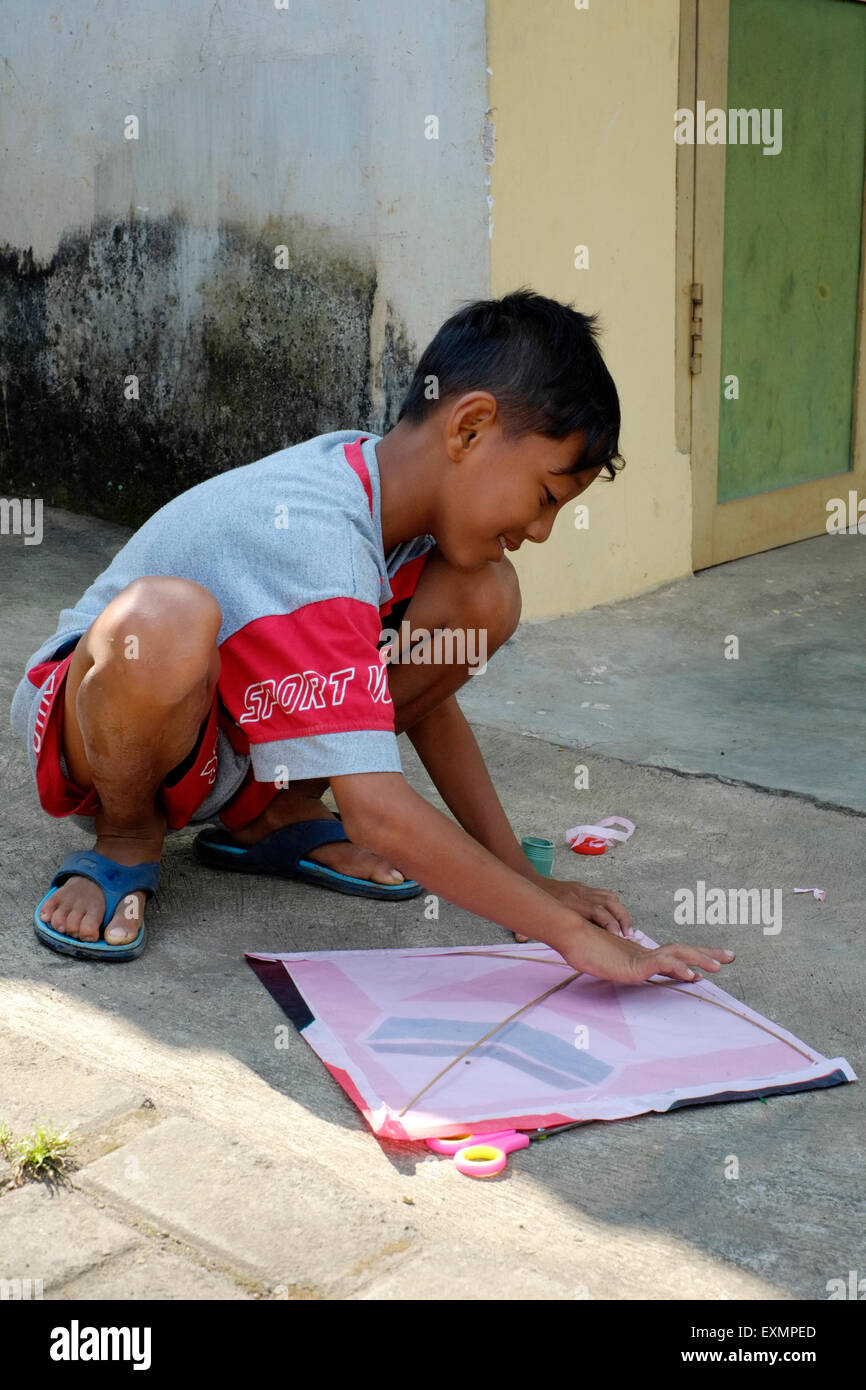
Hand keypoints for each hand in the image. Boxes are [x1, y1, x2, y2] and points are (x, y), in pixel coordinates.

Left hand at [513, 877, 632, 941]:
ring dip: (622, 913)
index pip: (598, 912)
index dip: (610, 925)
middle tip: (629, 935)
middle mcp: (582, 896)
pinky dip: (615, 905)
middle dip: (623, 920)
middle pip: (611, 904)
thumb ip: (529, 928)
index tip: (617, 937)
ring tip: (628, 929)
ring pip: (612, 898)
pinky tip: (617, 918)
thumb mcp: (533, 914)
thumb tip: (521, 938)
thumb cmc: (536, 901)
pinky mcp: (586, 888)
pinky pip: (606, 894)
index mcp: (572, 905)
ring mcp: (586, 891)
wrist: (534, 881)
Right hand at [559, 926, 734, 985]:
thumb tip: (632, 970)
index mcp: (642, 954)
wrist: (570, 934)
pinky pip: (661, 965)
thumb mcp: (609, 961)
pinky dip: (678, 968)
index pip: (674, 955)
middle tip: (731, 956)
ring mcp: (641, 956)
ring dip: (699, 959)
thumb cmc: (583, 947)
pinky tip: (691, 975)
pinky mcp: (634, 963)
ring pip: (677, 955)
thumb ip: (623, 965)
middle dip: (707, 954)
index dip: (693, 959)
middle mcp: (646, 952)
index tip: (712, 963)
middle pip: (683, 950)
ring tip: (719, 966)